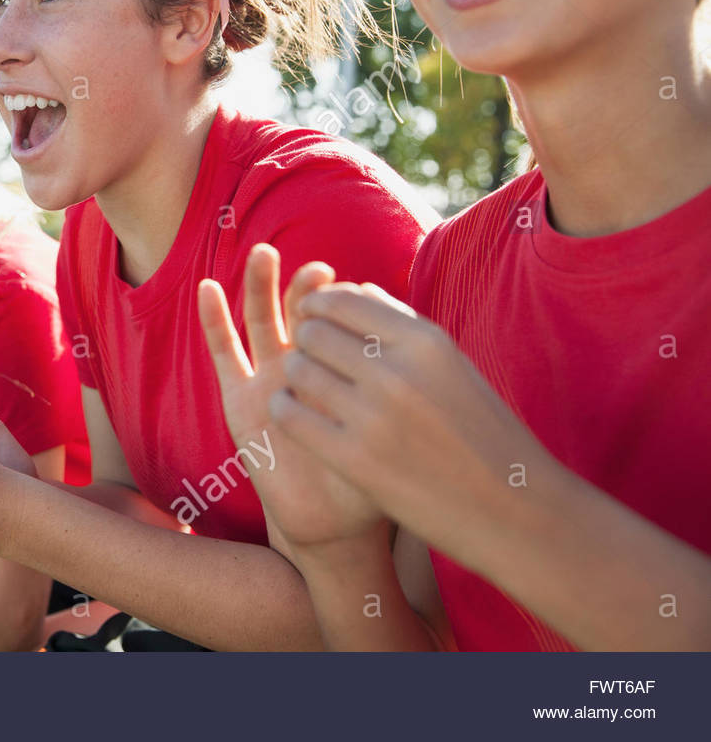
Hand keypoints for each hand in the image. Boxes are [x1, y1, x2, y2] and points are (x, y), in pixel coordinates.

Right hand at [197, 245, 385, 560]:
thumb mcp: (399, 430)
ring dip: (260, 284)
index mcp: (345, 364)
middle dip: (308, 286)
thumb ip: (399, 387)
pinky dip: (214, 320)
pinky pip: (225, 354)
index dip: (346, 298)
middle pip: (302, 308)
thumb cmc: (378, 476)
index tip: (360, 289)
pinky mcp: (239, 399)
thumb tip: (417, 340)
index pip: (343, 314)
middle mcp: (307, 363)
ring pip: (262, 319)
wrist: (338, 522)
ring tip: (263, 253)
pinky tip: (208, 288)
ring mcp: (269, 376)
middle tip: (319, 271)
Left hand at [280, 281, 539, 559]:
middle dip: (304, 340)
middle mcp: (398, 373)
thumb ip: (402, 325)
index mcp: (425, 342)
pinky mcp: (355, 461)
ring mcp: (374, 418)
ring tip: (302, 385)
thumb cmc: (482, 432)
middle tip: (307, 356)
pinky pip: (291, 416)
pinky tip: (293, 412)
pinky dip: (284, 408)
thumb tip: (355, 288)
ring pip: (298, 371)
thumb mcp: (452, 366)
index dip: (318, 304)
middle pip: (315, 332)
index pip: (344, 300)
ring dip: (293, 374)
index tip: (312, 316)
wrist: (515, 509)